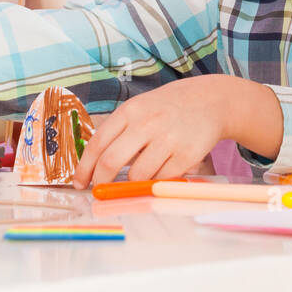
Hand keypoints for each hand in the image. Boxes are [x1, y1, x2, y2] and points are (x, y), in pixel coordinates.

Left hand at [72, 76, 229, 187]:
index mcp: (130, 110)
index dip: (84, 168)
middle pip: (111, 162)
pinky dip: (156, 182)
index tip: (80, 182)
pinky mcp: (186, 155)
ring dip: (133, 183)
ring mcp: (167, 139)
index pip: (97, 143)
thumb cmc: (169, 107)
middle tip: (100, 190)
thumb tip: (94, 165)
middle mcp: (147, 123)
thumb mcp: (140, 108)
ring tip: (139, 176)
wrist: (211, 101)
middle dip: (101, 182)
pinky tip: (160, 172)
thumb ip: (119, 131)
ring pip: (137, 175)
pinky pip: (161, 180)